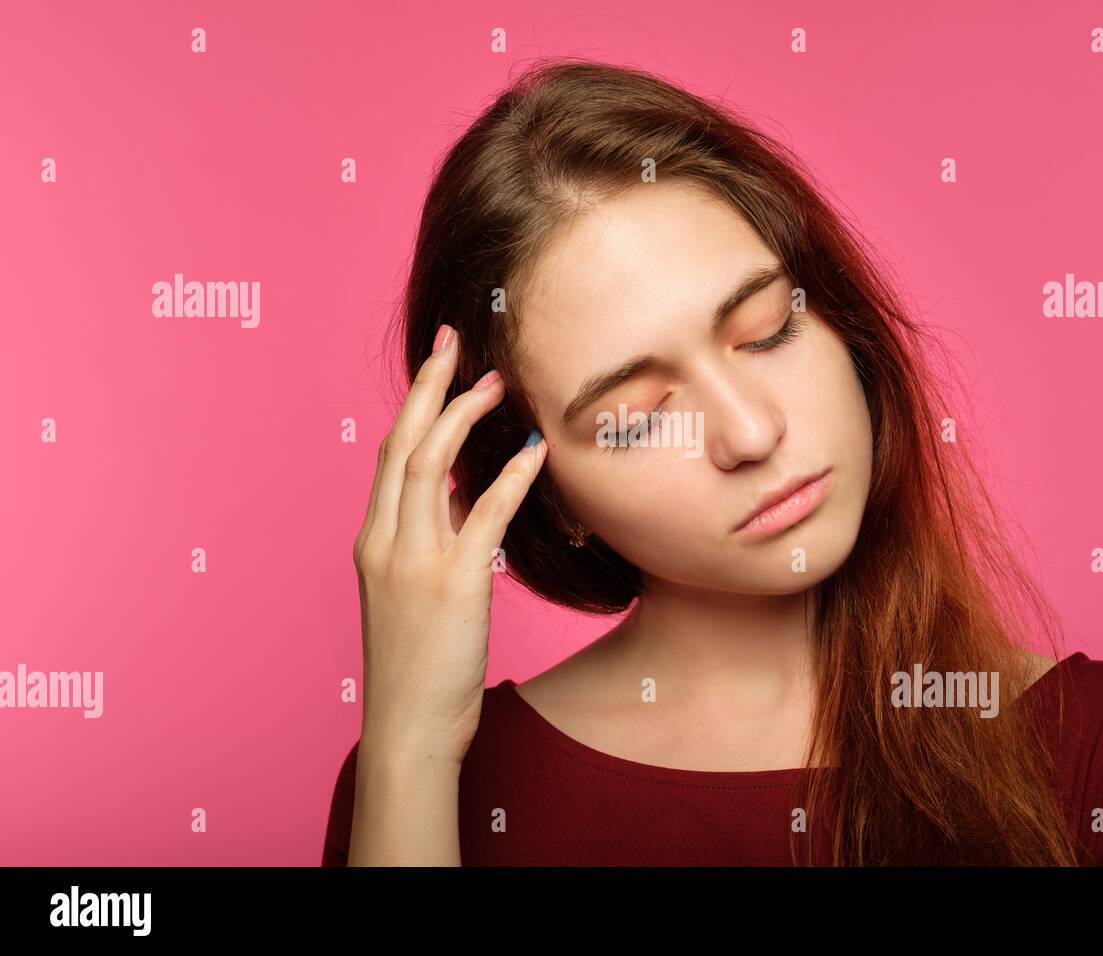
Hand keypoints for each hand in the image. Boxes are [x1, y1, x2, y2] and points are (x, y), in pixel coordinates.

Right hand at [351, 325, 546, 762]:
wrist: (409, 729)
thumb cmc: (417, 668)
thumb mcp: (410, 597)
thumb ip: (428, 546)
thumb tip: (464, 505)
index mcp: (373, 542)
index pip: (390, 456)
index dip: (414, 404)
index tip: (437, 364)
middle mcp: (386, 542)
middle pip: (402, 444)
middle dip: (429, 387)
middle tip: (458, 344)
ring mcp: (414, 561)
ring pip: (430, 466)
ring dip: (465, 416)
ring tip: (498, 384)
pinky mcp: (453, 584)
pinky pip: (483, 513)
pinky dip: (509, 475)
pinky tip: (533, 448)